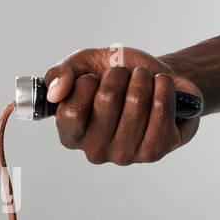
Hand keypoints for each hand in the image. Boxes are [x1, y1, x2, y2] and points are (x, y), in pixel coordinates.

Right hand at [43, 47, 203, 163]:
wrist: (154, 77)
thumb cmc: (115, 75)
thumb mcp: (81, 65)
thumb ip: (59, 73)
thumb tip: (55, 93)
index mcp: (71, 134)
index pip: (71, 111)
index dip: (86, 83)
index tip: (95, 77)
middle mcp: (96, 151)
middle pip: (108, 98)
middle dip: (119, 73)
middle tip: (124, 73)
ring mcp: (127, 155)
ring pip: (137, 100)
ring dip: (143, 77)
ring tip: (143, 78)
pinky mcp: (156, 151)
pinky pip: (162, 108)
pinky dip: (164, 85)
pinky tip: (161, 84)